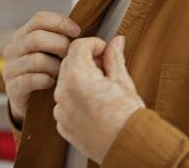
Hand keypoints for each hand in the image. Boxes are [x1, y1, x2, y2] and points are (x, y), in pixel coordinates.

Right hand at [2, 11, 80, 124]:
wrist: (32, 101)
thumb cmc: (48, 71)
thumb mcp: (53, 50)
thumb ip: (62, 37)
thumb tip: (82, 28)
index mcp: (23, 35)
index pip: (39, 19)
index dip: (60, 22)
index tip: (77, 31)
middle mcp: (13, 49)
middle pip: (37, 38)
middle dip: (61, 45)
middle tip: (71, 56)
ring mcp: (10, 69)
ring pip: (37, 60)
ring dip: (56, 66)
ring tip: (62, 72)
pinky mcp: (12, 88)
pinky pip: (31, 80)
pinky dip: (46, 80)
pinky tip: (53, 83)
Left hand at [53, 35, 144, 163]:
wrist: (127, 148)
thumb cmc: (127, 116)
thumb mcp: (122, 81)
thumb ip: (114, 58)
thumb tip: (116, 41)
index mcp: (77, 77)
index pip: (78, 46)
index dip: (95, 44)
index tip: (106, 51)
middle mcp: (63, 93)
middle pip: (68, 62)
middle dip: (87, 60)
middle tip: (107, 69)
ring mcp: (61, 111)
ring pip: (66, 83)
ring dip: (81, 79)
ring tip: (103, 89)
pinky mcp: (62, 124)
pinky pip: (66, 103)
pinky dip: (78, 98)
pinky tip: (96, 104)